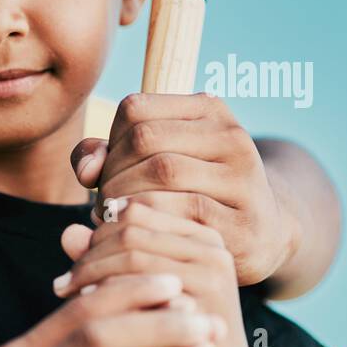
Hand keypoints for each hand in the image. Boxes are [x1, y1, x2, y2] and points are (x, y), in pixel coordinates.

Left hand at [54, 200, 262, 346]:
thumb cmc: (174, 336)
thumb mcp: (142, 290)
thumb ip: (108, 257)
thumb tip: (69, 231)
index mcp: (201, 234)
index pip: (136, 209)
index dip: (98, 230)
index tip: (76, 255)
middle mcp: (212, 246)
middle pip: (130, 229)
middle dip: (89, 253)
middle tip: (64, 281)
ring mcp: (212, 272)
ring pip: (130, 253)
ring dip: (89, 271)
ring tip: (65, 291)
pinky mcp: (204, 301)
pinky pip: (139, 285)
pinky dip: (105, 291)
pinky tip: (83, 306)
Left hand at [72, 92, 298, 286]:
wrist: (259, 236)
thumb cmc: (189, 194)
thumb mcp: (154, 161)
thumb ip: (106, 155)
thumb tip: (87, 170)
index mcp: (208, 110)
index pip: (134, 109)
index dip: (108, 144)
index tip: (108, 174)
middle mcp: (231, 136)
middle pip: (145, 139)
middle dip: (111, 174)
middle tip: (103, 204)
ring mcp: (242, 177)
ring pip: (163, 171)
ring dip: (124, 198)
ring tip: (113, 218)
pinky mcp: (243, 220)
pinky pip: (183, 211)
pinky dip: (148, 221)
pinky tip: (137, 232)